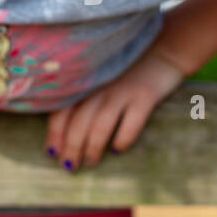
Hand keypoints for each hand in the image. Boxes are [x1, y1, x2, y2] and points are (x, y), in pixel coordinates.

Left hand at [44, 48, 184, 171]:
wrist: (164, 50)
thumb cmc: (126, 69)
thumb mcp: (100, 77)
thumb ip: (83, 95)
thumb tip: (64, 131)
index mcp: (86, 81)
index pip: (61, 110)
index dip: (54, 134)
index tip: (52, 153)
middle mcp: (100, 86)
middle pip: (78, 122)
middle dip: (71, 147)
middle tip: (70, 166)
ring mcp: (122, 91)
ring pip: (100, 126)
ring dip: (92, 148)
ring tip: (91, 162)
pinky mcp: (145, 96)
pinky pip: (130, 123)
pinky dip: (122, 139)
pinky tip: (117, 149)